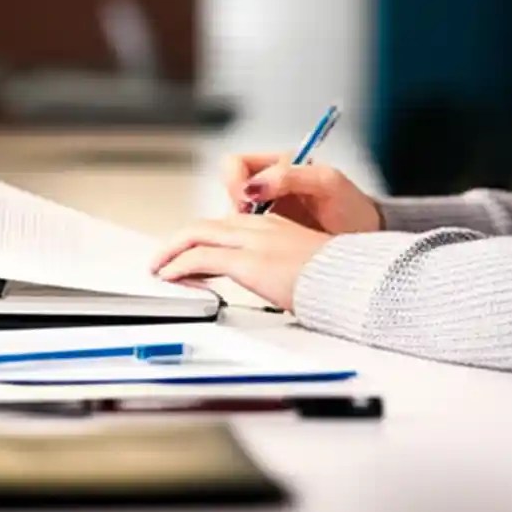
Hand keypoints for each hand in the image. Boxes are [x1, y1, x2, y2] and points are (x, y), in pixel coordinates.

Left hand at [150, 213, 331, 311]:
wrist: (352, 281)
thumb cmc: (336, 278)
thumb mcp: (302, 266)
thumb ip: (280, 267)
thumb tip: (274, 285)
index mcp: (272, 226)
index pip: (225, 226)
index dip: (201, 239)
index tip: (189, 256)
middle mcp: (259, 227)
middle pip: (204, 226)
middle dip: (178, 242)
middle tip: (163, 260)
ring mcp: (252, 241)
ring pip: (196, 236)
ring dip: (171, 253)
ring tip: (159, 269)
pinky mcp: (248, 261)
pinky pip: (199, 258)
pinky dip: (178, 266)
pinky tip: (170, 277)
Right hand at [221, 153, 381, 233]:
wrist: (366, 239)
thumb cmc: (352, 207)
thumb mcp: (327, 182)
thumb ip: (291, 176)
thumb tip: (255, 185)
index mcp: (278, 165)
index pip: (236, 164)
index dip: (234, 180)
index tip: (246, 199)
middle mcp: (267, 186)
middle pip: (229, 191)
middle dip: (234, 206)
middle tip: (249, 222)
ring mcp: (265, 212)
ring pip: (232, 215)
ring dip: (238, 226)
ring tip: (260, 236)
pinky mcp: (267, 236)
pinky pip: (243, 235)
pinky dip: (245, 241)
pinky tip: (262, 248)